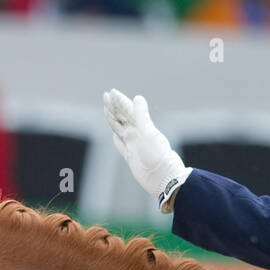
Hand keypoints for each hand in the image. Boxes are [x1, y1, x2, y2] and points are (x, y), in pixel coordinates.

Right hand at [102, 89, 187, 203]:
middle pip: (122, 118)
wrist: (163, 177)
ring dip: (113, 120)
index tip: (111, 92)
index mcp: (141, 127)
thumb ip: (142, 116)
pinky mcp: (130, 156)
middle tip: (105, 96)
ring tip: (107, 110)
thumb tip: (138, 97)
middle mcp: (136, 135)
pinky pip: (121, 145)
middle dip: (114, 107)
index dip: (119, 101)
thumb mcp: (148, 133)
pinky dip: (116, 139)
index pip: (128, 110)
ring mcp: (133, 145)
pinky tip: (114, 135)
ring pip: (120, 129)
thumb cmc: (158, 156)